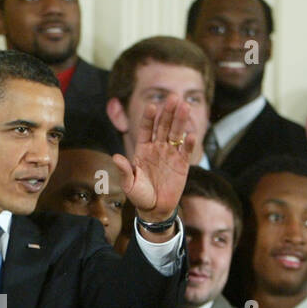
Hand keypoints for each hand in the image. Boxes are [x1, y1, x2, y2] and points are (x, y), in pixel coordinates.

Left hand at [111, 97, 195, 225]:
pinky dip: (188, 143)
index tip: (152, 106)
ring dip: (180, 121)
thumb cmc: (139, 196)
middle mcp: (157, 148)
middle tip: (173, 98)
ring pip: (176, 134)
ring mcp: (170, 154)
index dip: (149, 117)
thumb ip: (124, 170)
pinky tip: (191, 134)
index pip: (146, 129)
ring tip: (185, 107)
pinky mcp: (182, 164)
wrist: (154, 209)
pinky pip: (186, 151)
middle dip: (168, 112)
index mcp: (143, 149)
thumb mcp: (129, 184)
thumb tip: (115, 157)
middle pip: (163, 126)